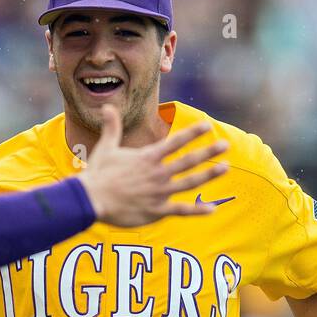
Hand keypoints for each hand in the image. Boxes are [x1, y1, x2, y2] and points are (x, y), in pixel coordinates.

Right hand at [78, 104, 228, 227]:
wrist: (90, 199)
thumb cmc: (98, 174)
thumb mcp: (106, 147)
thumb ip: (112, 127)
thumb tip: (107, 106)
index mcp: (148, 157)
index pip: (175, 142)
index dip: (193, 133)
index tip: (207, 126)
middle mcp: (157, 173)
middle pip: (188, 160)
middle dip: (209, 152)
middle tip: (226, 145)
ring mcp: (159, 193)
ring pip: (190, 183)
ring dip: (209, 175)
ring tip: (225, 168)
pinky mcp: (156, 211)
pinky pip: (181, 210)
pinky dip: (197, 210)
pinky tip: (212, 209)